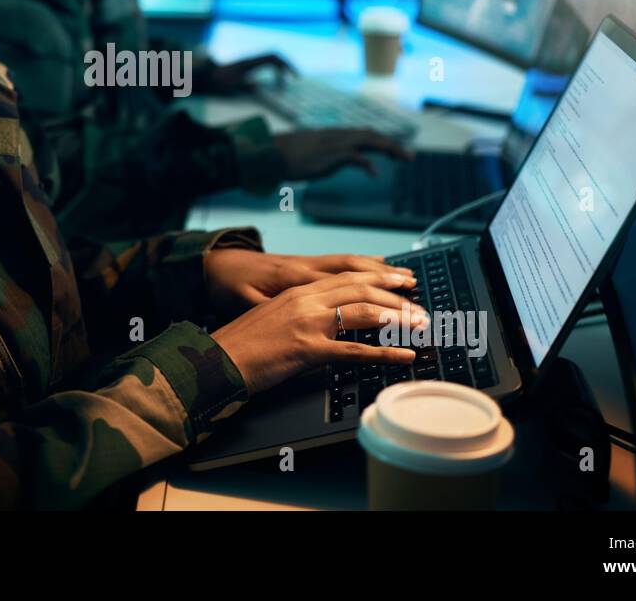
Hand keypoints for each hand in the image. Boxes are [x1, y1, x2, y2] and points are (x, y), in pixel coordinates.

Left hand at [194, 53, 295, 95]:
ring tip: (283, 85)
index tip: (294, 77)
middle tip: (294, 79)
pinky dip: (270, 73)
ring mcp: (245, 63)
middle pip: (274, 57)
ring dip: (278, 70)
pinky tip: (270, 84)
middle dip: (286, 66)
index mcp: (248, 62)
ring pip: (268, 61)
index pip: (273, 57)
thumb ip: (246, 86)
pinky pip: (262, 66)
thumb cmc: (214, 84)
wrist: (199, 78)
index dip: (286, 64)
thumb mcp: (231, 87)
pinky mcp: (242, 68)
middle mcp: (248, 60)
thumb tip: (260, 85)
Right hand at [210, 272, 428, 395]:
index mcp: (297, 289)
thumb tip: (328, 321)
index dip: (379, 277)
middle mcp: (305, 300)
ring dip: (398, 319)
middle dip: (396, 295)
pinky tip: (404, 356)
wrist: (214, 359)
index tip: (402, 281)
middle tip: (421, 305)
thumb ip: (301, 312)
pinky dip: (385, 353)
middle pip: (361, 288)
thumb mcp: (272, 316)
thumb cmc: (240, 344)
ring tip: (421, 325)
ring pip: (364, 312)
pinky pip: (355, 350)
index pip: (347, 276)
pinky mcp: (307, 349)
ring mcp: (308, 323)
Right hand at [273, 128, 412, 179]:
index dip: (383, 140)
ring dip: (389, 149)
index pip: (366, 134)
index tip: (396, 150)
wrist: (273, 153)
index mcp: (336, 134)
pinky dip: (367, 164)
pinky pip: (355, 157)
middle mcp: (339, 136)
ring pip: (370, 141)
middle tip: (409, 157)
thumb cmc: (290, 154)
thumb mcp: (314, 150)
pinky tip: (375, 174)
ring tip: (403, 159)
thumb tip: (340, 160)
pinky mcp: (331, 155)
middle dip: (393, 145)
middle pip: (373, 136)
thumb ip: (330, 153)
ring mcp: (336, 144)